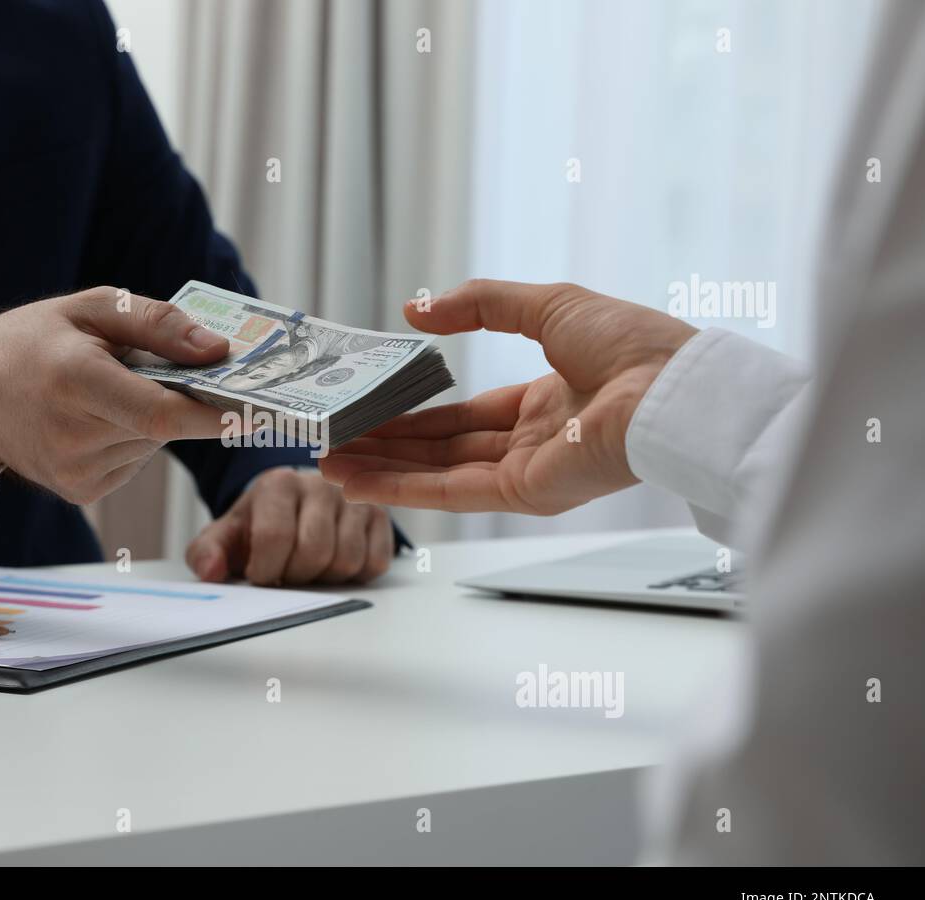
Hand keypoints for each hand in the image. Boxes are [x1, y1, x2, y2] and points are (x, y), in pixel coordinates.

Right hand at [0, 286, 231, 503]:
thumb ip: (160, 325)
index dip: (216, 414)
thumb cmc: (36, 339)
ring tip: (113, 390)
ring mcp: (74, 471)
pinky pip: (134, 462)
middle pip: (164, 426)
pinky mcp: (80, 492)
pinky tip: (100, 419)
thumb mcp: (94, 307)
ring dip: (153, 418)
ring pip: (152, 444)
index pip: (162, 411)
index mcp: (74, 379)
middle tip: (177, 371)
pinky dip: (132, 438)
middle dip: (184, 399)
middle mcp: (71, 434)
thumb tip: (220, 350)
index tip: (259, 409)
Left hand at [186, 468, 393, 585]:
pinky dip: (353, 575)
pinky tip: (332, 563)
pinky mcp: (380, 517)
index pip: (274, 537)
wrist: (293, 508)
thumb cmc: (260, 525)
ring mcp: (354, 499)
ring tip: (307, 565)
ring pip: (346, 560)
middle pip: (314, 552)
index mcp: (278, 483)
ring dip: (323, 577)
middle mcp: (321, 483)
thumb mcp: (227, 536)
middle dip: (295, 576)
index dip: (265, 570)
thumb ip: (207, 552)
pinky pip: (374, 564)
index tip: (260, 574)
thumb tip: (210, 573)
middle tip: (285, 572)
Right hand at [319, 280, 696, 513]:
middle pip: (443, 448)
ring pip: (437, 473)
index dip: (416, 415)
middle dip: (386, 446)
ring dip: (381, 469)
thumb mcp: (545, 304)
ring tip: (328, 463)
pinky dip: (400, 487)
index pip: (465, 415)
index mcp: (546, 401)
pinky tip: (358, 480)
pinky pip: (450, 492)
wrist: (671, 387)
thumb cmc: (628, 342)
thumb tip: (417, 311)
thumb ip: (481, 305)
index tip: (371, 411)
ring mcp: (526, 473)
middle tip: (335, 440)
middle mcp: (533, 442)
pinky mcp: (523, 494)